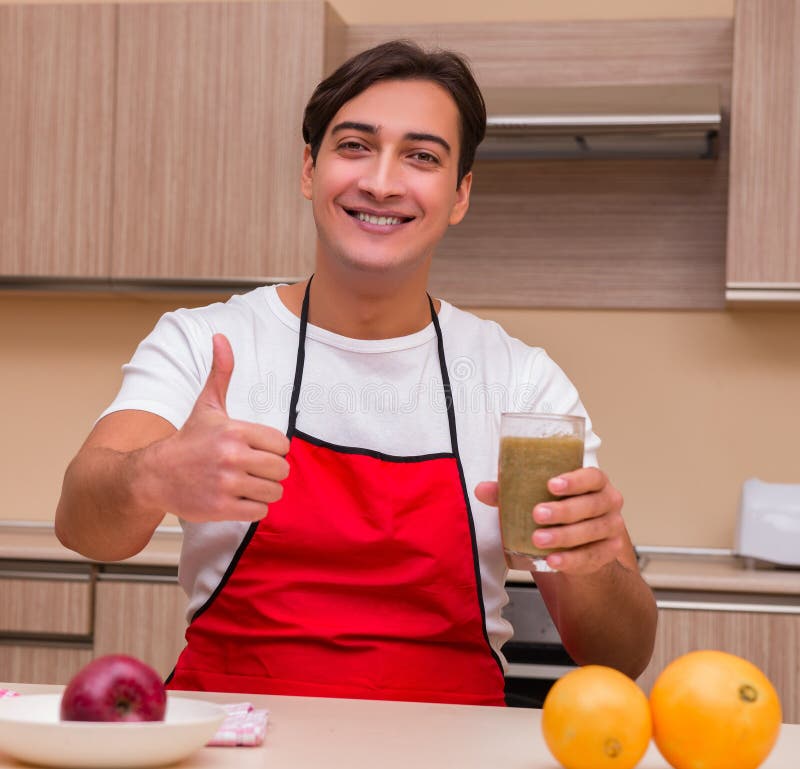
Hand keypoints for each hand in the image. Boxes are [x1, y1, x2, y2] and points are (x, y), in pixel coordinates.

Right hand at [147, 333, 289, 521]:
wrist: (153, 475)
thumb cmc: (187, 440)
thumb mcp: (206, 405)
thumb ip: (221, 373)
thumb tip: (221, 338)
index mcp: (235, 431)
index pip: (282, 445)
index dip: (272, 450)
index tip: (256, 450)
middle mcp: (233, 456)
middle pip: (281, 470)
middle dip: (270, 471)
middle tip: (252, 470)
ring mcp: (227, 484)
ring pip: (274, 492)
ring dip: (263, 491)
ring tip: (245, 484)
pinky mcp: (222, 508)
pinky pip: (259, 511)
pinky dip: (253, 507)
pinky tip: (237, 498)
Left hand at [475, 468, 631, 574]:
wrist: (576, 541)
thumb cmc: (556, 507)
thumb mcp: (534, 497)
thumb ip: (510, 492)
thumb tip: (482, 489)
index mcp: (593, 481)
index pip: (592, 476)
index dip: (575, 480)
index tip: (551, 485)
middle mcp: (608, 502)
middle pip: (592, 504)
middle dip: (564, 510)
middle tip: (537, 514)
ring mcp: (611, 528)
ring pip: (592, 531)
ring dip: (565, 536)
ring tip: (539, 539)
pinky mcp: (608, 552)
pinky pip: (592, 557)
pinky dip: (572, 560)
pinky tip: (553, 561)